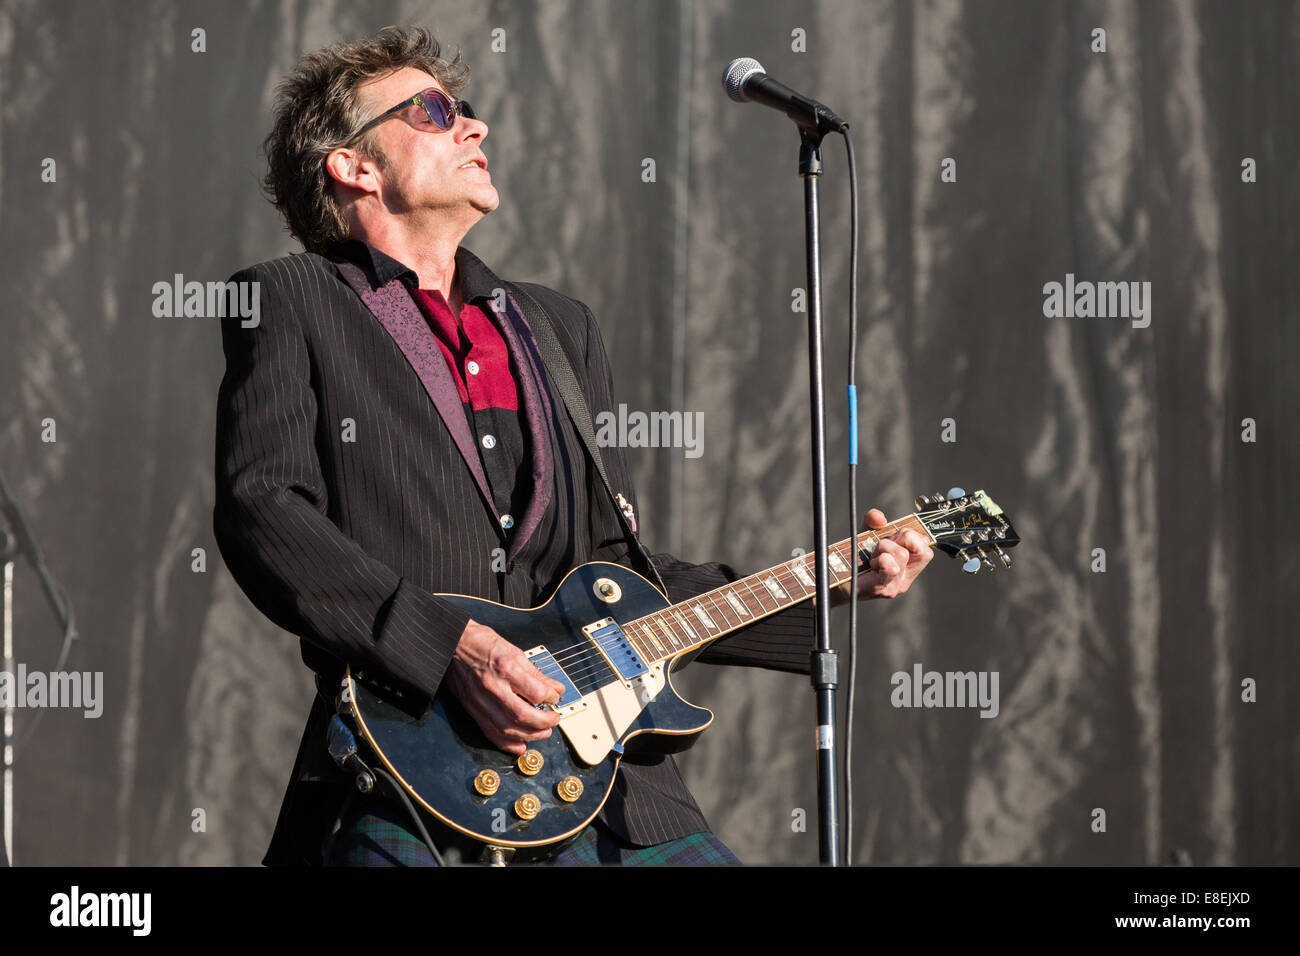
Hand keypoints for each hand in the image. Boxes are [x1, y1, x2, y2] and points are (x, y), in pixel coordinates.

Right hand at [445, 620, 566, 754]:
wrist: (453, 643)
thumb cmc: (481, 642)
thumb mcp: (513, 650)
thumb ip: (535, 673)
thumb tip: (555, 688)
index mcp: (505, 667)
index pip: (535, 692)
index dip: (550, 698)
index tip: (555, 697)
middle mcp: (492, 686)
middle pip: (522, 714)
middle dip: (543, 722)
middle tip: (553, 719)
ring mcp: (480, 699)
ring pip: (507, 728)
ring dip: (529, 735)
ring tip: (543, 732)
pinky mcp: (472, 708)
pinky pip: (490, 731)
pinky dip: (507, 743)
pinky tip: (520, 744)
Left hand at [831, 508, 933, 603]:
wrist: (835, 575)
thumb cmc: (855, 556)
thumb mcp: (867, 532)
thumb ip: (873, 520)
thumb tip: (879, 517)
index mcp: (908, 564)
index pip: (926, 546)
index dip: (913, 535)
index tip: (895, 536)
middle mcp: (905, 576)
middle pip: (921, 550)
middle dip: (899, 539)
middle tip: (880, 546)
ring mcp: (895, 584)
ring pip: (902, 555)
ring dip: (883, 549)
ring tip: (872, 557)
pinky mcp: (882, 588)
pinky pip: (891, 569)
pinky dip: (881, 559)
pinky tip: (871, 563)